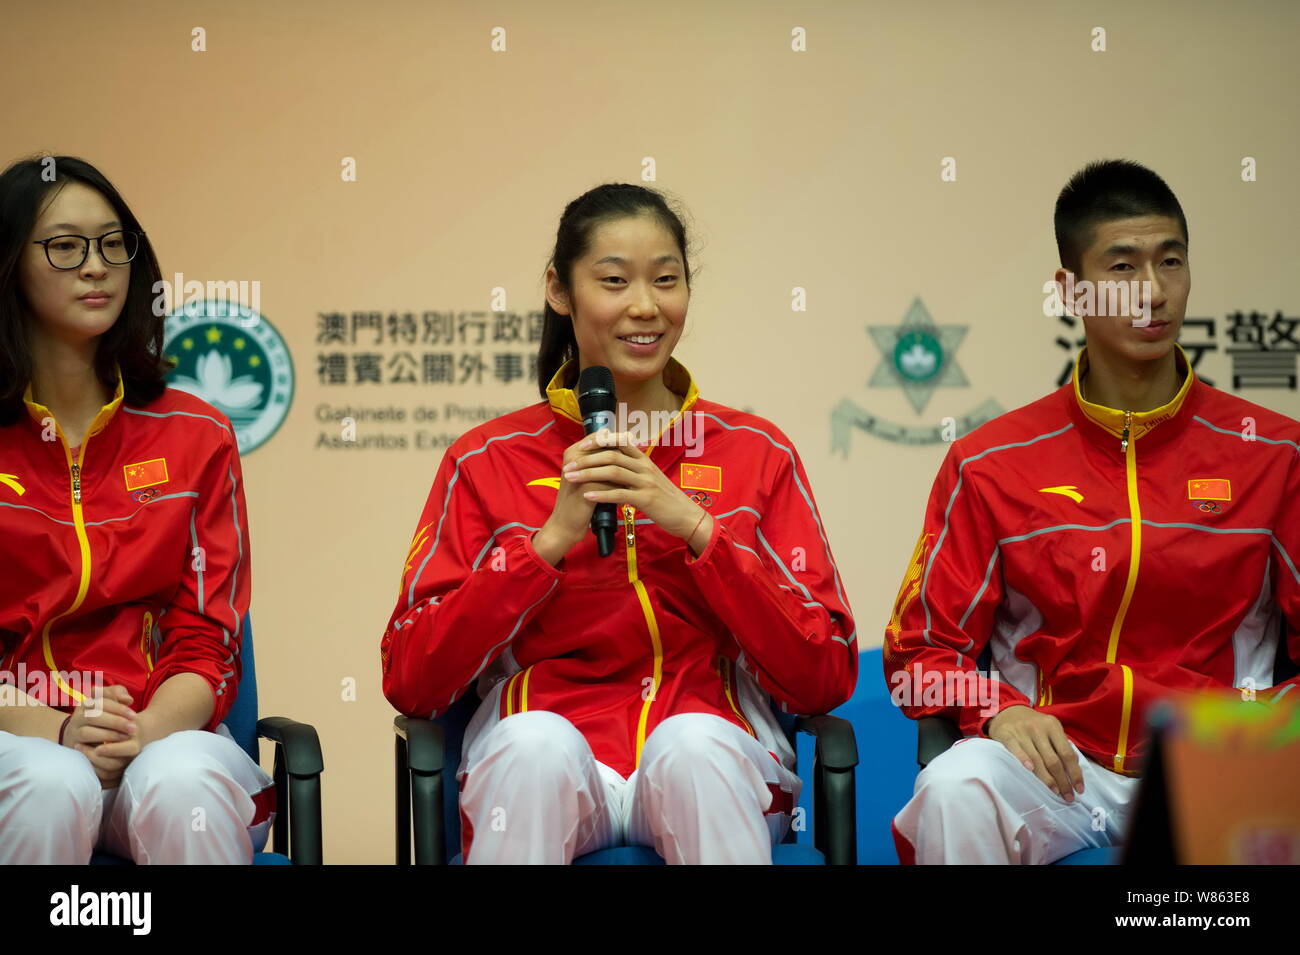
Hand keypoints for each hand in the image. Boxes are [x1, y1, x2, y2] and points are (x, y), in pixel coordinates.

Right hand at [64, 684, 137, 788]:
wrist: (79, 735)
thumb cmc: (102, 715)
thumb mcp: (110, 702)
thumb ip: (118, 694)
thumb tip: (128, 699)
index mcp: (86, 702)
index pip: (101, 702)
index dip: (118, 708)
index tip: (134, 716)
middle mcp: (77, 716)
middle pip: (94, 716)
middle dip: (115, 722)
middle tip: (133, 728)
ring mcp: (74, 731)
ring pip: (87, 732)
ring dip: (108, 735)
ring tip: (125, 737)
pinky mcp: (74, 745)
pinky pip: (84, 749)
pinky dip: (98, 748)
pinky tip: (113, 747)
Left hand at [560, 429, 708, 543]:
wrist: (686, 515)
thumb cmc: (665, 498)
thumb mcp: (650, 478)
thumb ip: (634, 469)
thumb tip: (614, 463)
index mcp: (644, 460)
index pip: (620, 442)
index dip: (599, 441)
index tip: (581, 446)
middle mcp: (644, 467)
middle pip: (611, 456)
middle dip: (587, 460)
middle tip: (569, 466)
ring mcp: (646, 482)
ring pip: (613, 472)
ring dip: (589, 474)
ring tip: (572, 478)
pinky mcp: (646, 499)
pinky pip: (619, 494)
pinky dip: (601, 494)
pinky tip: (587, 495)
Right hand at [987, 704, 1084, 801]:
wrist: (1006, 712)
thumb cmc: (1032, 726)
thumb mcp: (1049, 729)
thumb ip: (1060, 745)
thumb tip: (1074, 772)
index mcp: (1053, 726)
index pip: (1067, 753)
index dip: (1075, 773)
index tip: (1079, 789)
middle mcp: (1038, 728)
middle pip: (1053, 760)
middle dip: (1063, 781)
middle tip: (1068, 797)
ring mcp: (1022, 731)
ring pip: (1037, 760)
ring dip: (1047, 779)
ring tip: (1055, 792)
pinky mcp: (1007, 734)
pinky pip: (1016, 750)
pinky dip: (1023, 760)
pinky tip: (1030, 771)